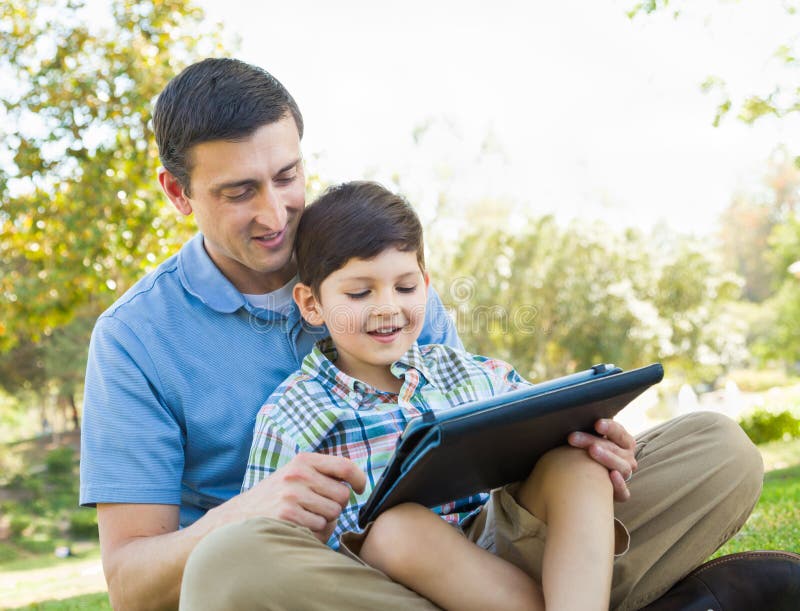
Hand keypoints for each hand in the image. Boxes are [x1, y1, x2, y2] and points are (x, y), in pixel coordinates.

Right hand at [236, 453, 365, 541]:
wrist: (239, 516)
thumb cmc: (275, 496)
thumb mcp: (295, 474)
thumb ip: (322, 472)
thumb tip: (354, 482)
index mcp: (303, 460)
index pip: (345, 466)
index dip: (359, 479)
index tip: (360, 488)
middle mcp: (298, 474)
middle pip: (343, 495)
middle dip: (337, 505)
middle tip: (320, 508)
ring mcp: (292, 494)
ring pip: (334, 513)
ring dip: (325, 520)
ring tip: (306, 517)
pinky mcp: (287, 514)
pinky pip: (320, 527)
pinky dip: (314, 532)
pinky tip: (299, 526)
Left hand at [567, 419, 636, 501]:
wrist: (590, 479)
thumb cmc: (588, 452)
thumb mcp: (591, 439)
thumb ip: (587, 430)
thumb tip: (566, 417)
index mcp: (624, 442)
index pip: (619, 432)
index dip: (609, 427)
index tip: (596, 424)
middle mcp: (628, 457)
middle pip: (614, 448)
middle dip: (593, 441)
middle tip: (572, 437)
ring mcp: (626, 475)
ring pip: (621, 467)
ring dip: (606, 458)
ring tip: (591, 450)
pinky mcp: (621, 493)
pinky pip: (624, 491)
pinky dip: (619, 484)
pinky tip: (611, 476)